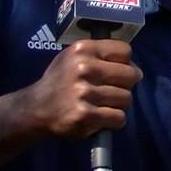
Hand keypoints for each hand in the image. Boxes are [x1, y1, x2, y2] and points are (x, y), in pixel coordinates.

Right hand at [21, 38, 142, 138]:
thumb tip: (135, 68)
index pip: (125, 51)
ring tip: (104, 105)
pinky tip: (102, 118)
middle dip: (126, 85)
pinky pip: (118, 117)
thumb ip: (101, 56)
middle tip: (114, 91)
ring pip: (126, 98)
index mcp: (83, 49)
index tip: (119, 72)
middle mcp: (84, 67)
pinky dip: (115, 120)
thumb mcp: (74, 57)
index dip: (127, 63)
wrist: (36, 109)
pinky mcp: (85, 114)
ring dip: (119, 105)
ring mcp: (84, 92)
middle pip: (130, 75)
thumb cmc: (61, 81)